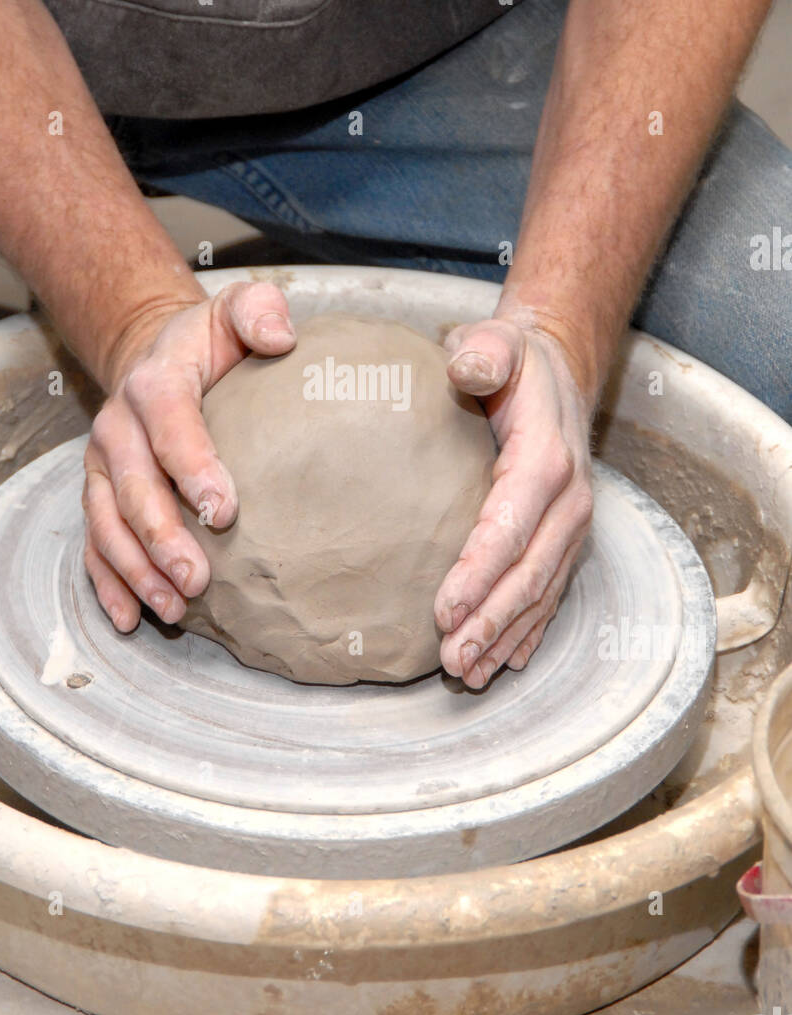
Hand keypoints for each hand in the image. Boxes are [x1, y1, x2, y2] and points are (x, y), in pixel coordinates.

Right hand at [82, 281, 294, 630]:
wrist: (156, 354)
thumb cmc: (208, 343)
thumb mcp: (235, 310)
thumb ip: (258, 310)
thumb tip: (281, 336)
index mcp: (155, 382)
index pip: (171, 425)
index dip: (193, 467)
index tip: (225, 509)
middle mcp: (119, 427)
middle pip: (133, 487)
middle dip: (161, 536)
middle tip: (198, 576)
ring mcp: (102, 465)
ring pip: (107, 523)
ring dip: (136, 570)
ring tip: (174, 606)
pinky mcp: (99, 494)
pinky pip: (95, 543)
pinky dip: (109, 583)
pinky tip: (132, 618)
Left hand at [435, 304, 594, 687]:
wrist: (556, 371)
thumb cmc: (514, 360)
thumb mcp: (498, 341)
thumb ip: (484, 353)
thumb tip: (467, 368)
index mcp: (545, 460)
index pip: (509, 526)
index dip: (478, 572)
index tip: (443, 609)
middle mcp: (568, 501)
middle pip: (528, 573)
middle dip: (491, 622)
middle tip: (452, 661)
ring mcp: (571, 525)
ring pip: (541, 592)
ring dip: (505, 636)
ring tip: (469, 673)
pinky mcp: (564, 538)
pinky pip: (550, 592)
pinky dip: (529, 630)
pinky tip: (504, 661)